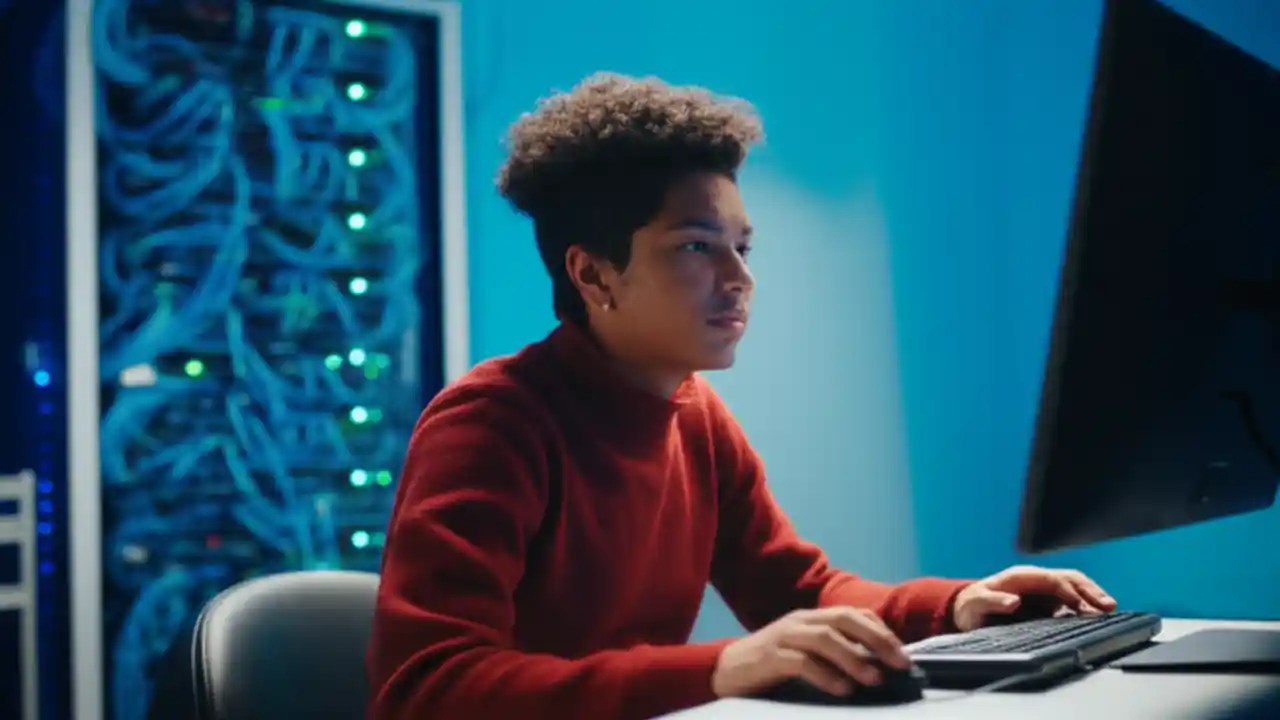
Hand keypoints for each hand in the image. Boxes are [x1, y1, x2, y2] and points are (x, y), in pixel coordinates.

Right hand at [711, 607, 912, 698]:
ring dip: (854, 657)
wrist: (724, 672)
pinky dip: (826, 675)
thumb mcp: (805, 654)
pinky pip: (802, 662)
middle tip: (900, 663)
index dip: (881, 631)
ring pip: (825, 637)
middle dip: (877, 639)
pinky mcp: (770, 657)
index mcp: (811, 618)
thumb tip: (875, 668)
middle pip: (844, 618)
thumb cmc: (771, 667)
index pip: (853, 613)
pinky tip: (843, 690)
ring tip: (875, 679)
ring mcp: (784, 637)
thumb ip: (833, 655)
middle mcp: (800, 621)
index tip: (903, 655)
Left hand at [952, 565, 1117, 631]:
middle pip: (1070, 579)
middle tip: (1109, 607)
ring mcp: (1044, 591)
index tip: (1084, 607)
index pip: (1053, 579)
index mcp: (1022, 577)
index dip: (1070, 591)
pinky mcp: (1049, 603)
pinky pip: (1073, 602)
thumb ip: (992, 602)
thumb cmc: (972, 606)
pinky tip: (1098, 620)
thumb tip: (1013, 602)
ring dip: (1093, 598)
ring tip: (1110, 612)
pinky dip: (1087, 608)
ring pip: (1076, 588)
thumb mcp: (975, 604)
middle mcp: (1036, 580)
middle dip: (1090, 591)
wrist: (968, 610)